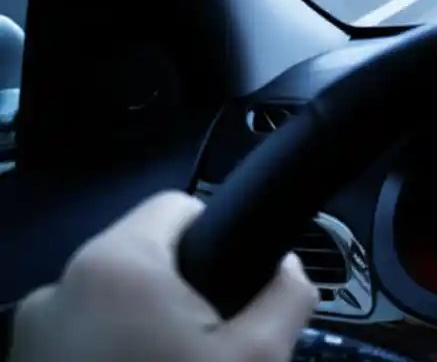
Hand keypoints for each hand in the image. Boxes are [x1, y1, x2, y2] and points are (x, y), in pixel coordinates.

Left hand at [10, 191, 317, 361]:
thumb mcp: (257, 359)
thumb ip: (287, 295)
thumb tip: (289, 270)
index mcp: (117, 265)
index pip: (180, 206)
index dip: (221, 239)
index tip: (236, 291)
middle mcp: (59, 287)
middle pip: (146, 260)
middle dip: (184, 298)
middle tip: (212, 352)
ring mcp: (30, 334)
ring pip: (112, 307)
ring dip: (145, 332)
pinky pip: (81, 342)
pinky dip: (112, 358)